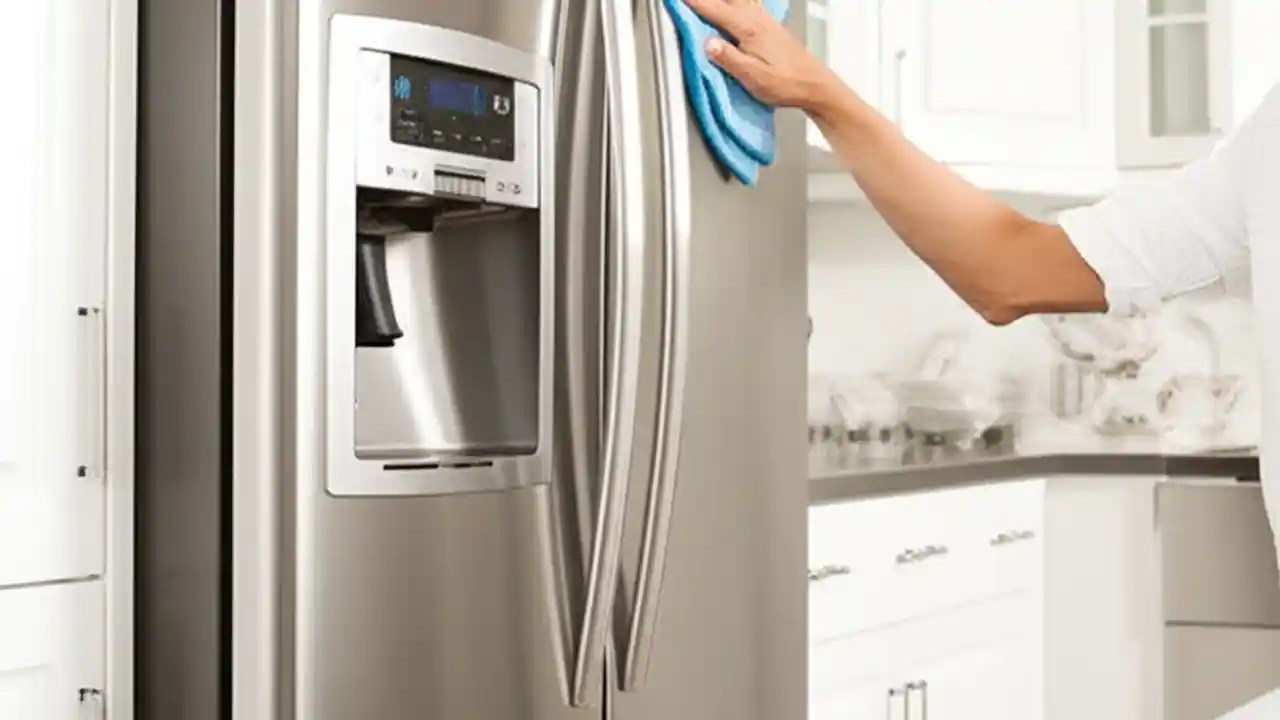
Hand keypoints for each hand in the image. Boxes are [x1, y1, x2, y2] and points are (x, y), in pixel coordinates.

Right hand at [683, 0, 838, 113]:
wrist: (814, 84)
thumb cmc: (785, 84)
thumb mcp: (753, 77)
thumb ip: (729, 58)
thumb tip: (707, 43)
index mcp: (749, 29)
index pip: (716, 11)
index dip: (696, 3)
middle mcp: (757, 18)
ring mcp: (766, 19)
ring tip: (712, 0)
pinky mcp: (771, 24)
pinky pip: (751, 1)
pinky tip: (740, 2)